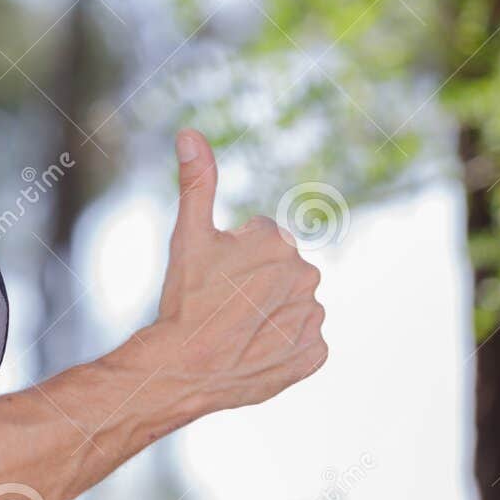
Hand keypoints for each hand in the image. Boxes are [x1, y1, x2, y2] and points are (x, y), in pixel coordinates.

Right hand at [150, 128, 327, 413]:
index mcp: (279, 241)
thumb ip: (196, 181)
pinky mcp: (315, 355)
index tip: (214, 279)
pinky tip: (253, 351)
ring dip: (268, 315)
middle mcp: (307, 276)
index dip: (231, 259)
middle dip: (255, 284)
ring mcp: (313, 318)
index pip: (259, 242)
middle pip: (279, 274)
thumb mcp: (187, 235)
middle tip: (222, 305)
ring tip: (235, 330)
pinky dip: (281, 346)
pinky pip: (301, 343)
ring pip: (290, 307)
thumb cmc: (184, 298)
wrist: (185, 367)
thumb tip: (189, 132)